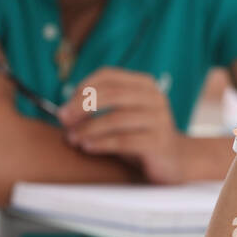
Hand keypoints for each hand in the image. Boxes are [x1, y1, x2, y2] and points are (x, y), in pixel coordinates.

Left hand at [57, 67, 184, 183]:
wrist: (172, 160)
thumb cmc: (139, 135)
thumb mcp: (120, 116)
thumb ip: (98, 108)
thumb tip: (64, 113)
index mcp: (145, 84)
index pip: (108, 76)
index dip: (83, 88)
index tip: (66, 106)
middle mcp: (155, 97)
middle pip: (112, 94)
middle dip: (81, 106)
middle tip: (63, 120)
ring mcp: (159, 119)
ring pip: (116, 118)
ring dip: (88, 128)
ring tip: (72, 138)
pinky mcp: (159, 142)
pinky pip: (124, 140)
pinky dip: (101, 143)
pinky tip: (88, 147)